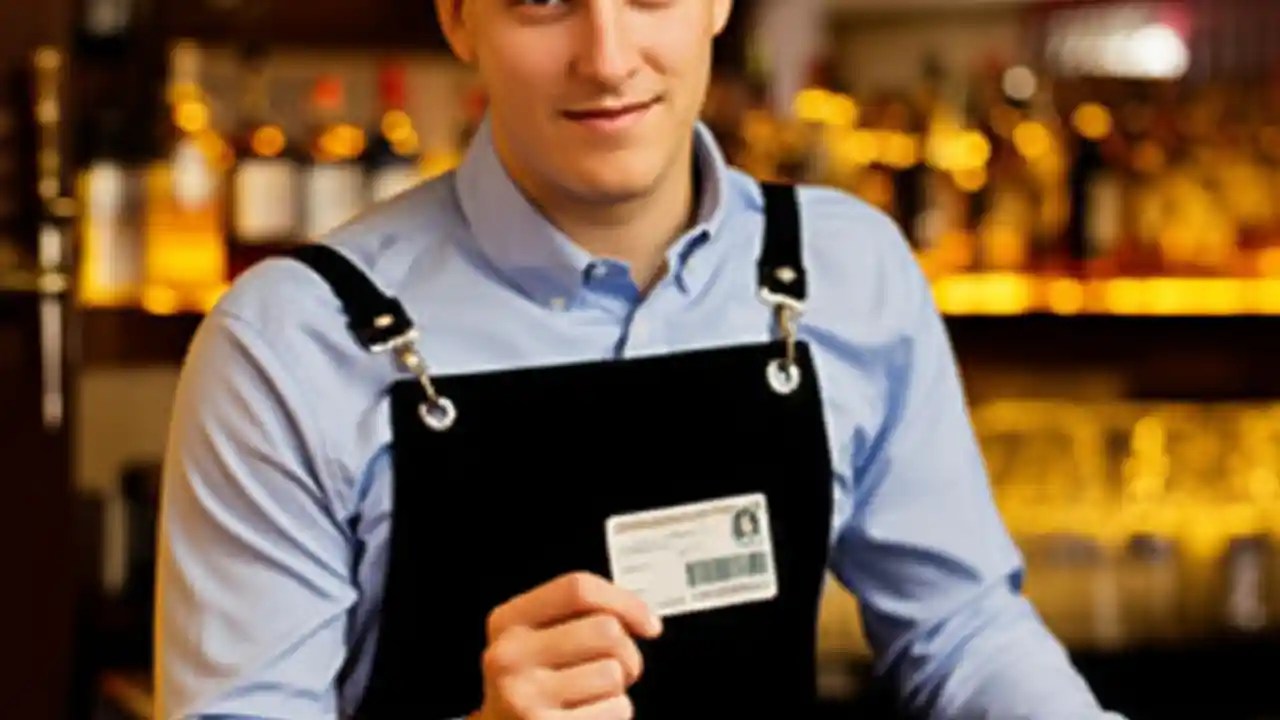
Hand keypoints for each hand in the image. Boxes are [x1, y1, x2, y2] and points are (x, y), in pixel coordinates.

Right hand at [472, 571, 663, 719]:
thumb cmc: (530, 682)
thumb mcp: (534, 637)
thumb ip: (576, 614)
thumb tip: (640, 617)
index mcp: (507, 621)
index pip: (577, 588)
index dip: (624, 601)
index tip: (647, 622)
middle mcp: (510, 656)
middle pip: (605, 629)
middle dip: (626, 650)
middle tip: (612, 665)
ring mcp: (526, 697)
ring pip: (613, 672)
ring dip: (617, 686)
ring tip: (594, 692)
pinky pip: (616, 709)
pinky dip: (614, 711)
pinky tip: (589, 714)